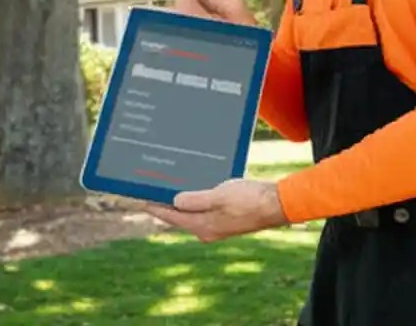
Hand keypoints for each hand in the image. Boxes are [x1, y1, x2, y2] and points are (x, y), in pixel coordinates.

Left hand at [139, 179, 288, 242]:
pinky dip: (194, 200)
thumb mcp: (219, 196)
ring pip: (191, 213)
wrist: (277, 205)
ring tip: (167, 187)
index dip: (153, 207)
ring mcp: (217, 225)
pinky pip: (203, 209)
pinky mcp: (226, 219)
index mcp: (202, 226)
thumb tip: (175, 201)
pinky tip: (193, 188)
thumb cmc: (249, 200)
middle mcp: (207, 229)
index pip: (170, 216)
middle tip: (149, 190)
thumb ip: (195, 200)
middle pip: (178, 216)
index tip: (138, 200)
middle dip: (164, 204)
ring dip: (180, 201)